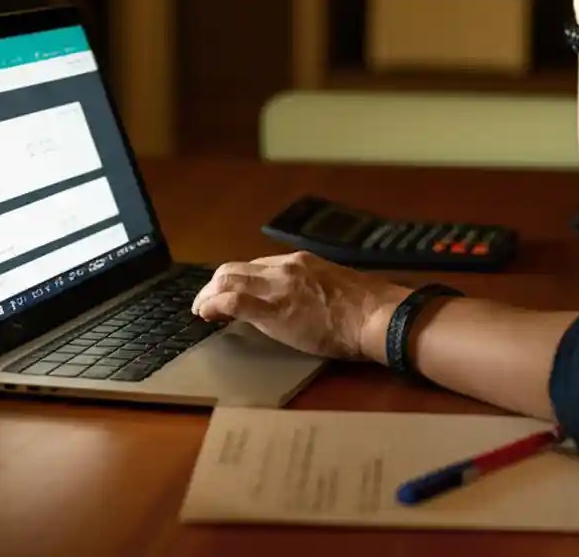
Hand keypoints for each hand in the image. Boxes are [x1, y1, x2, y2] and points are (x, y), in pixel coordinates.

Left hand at [190, 251, 411, 360]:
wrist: (376, 315)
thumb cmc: (366, 308)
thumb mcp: (334, 287)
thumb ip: (312, 289)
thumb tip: (301, 302)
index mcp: (300, 262)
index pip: (257, 266)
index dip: (238, 281)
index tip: (232, 294)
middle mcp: (284, 268)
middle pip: (235, 269)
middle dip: (215, 285)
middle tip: (207, 303)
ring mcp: (277, 287)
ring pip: (228, 280)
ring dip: (209, 295)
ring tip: (202, 311)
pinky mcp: (273, 310)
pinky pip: (233, 301)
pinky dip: (213, 305)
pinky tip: (206, 316)